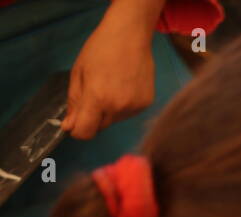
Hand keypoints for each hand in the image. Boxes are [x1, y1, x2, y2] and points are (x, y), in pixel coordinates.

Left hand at [64, 0, 160, 139]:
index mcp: (97, 98)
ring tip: (112, 86)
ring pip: (115, 120)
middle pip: (100, 127)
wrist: (130, 36)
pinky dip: (123, 105)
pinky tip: (124, 87)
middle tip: (94, 94)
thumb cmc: (99, 49)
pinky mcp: (146, 104)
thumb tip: (69, 127)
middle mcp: (118, 107)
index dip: (77, 130)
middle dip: (93, 117)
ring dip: (109, 111)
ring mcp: (135, 107)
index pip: (85, 132)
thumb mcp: (79, 73)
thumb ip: (74, 102)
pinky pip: (128, 113)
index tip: (74, 122)